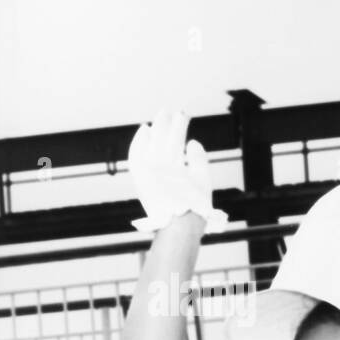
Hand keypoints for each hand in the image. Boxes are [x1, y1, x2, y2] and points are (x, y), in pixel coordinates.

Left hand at [129, 109, 227, 232]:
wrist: (177, 227)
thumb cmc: (195, 206)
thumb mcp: (204, 182)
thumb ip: (199, 159)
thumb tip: (192, 142)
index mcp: (173, 164)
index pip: (176, 137)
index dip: (180, 124)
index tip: (184, 114)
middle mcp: (155, 164)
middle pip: (159, 137)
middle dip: (165, 122)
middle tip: (169, 111)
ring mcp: (145, 171)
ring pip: (146, 143)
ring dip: (152, 130)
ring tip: (155, 121)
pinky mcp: (139, 178)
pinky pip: (135, 154)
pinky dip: (138, 142)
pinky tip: (143, 134)